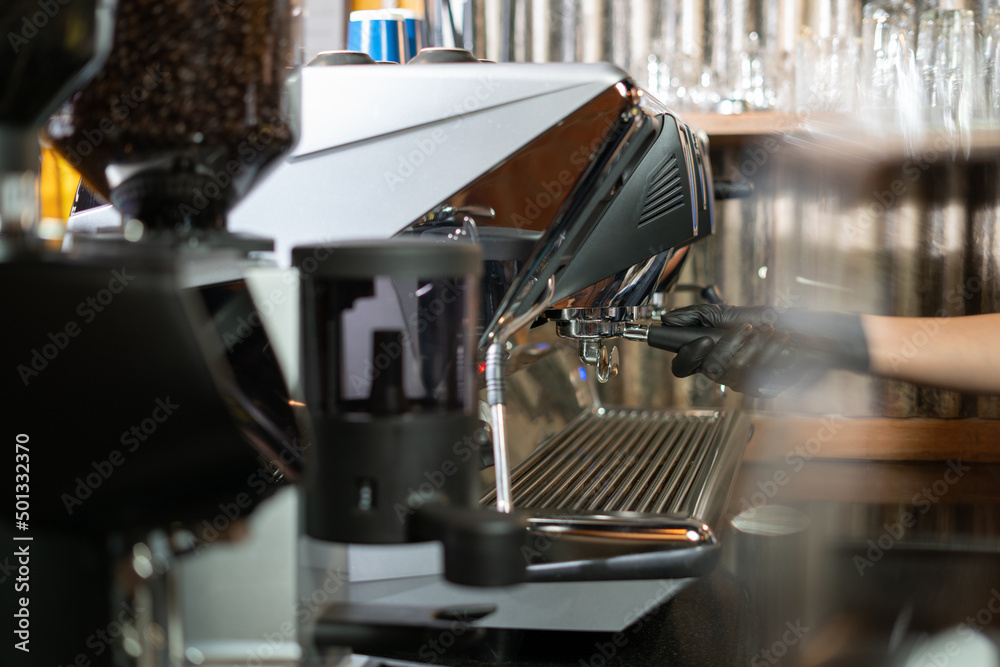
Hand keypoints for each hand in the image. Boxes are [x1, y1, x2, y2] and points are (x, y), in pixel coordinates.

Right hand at [659, 305, 868, 396]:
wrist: (815, 334)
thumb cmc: (776, 321)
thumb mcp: (734, 312)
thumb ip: (700, 315)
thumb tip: (668, 319)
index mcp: (711, 352)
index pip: (683, 366)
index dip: (687, 356)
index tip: (705, 339)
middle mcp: (724, 370)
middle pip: (710, 370)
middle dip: (732, 345)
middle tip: (749, 328)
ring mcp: (743, 382)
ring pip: (736, 374)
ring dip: (758, 347)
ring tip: (774, 332)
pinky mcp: (764, 390)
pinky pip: (760, 379)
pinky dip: (774, 357)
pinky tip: (784, 346)